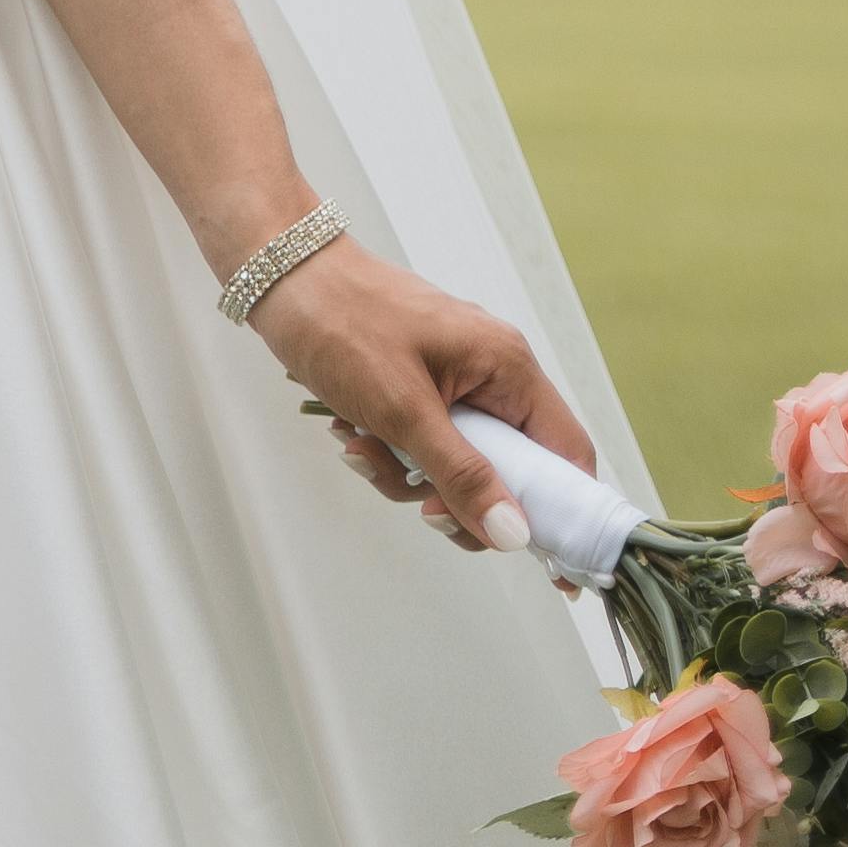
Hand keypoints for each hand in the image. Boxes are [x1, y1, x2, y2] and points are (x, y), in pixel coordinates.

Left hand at [249, 233, 589, 555]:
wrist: (281, 274)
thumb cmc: (343, 323)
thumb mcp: (403, 411)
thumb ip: (462, 475)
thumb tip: (515, 537)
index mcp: (507, 367)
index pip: (566, 454)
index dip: (566, 515)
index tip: (552, 573)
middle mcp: (491, 374)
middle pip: (510, 473)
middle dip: (459, 497)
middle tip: (423, 508)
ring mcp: (455, 382)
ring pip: (459, 468)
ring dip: (409, 476)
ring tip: (362, 447)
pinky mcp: (419, 389)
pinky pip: (423, 447)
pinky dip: (390, 453)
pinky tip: (351, 432)